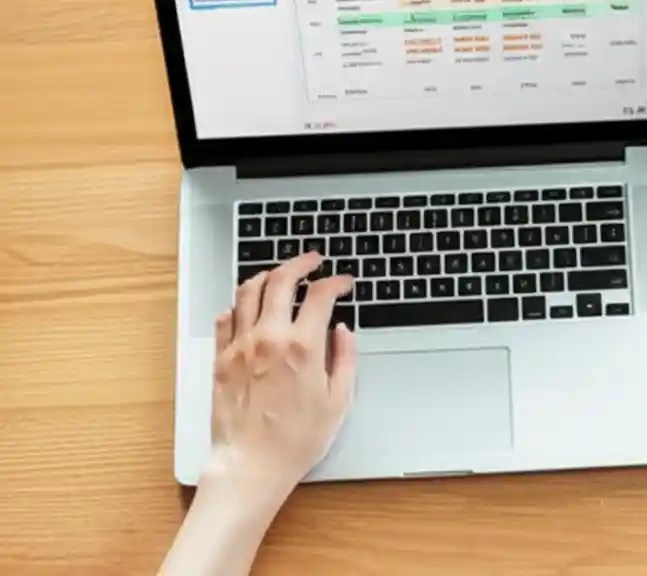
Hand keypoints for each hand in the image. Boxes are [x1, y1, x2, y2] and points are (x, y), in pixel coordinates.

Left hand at [206, 251, 356, 496]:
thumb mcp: (339, 400)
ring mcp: (240, 346)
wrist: (251, 465)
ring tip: (279, 275)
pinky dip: (239, 305)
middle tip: (312, 261)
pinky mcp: (221, 360)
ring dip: (267, 275)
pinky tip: (249, 307)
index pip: (320, 294)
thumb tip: (343, 333)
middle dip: (301, 263)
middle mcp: (269, 338)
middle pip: (282, 280)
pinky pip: (226, 318)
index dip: (336, 282)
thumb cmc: (295, 441)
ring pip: (248, 291)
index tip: (343, 283)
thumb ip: (346, 359)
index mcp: (303, 347)